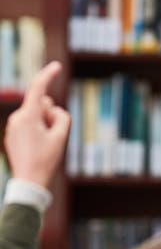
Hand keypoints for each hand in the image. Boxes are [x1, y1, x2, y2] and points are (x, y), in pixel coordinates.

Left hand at [4, 62, 70, 189]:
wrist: (29, 182)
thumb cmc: (46, 159)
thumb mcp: (61, 135)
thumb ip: (60, 115)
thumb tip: (50, 109)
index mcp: (27, 116)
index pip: (38, 88)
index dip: (48, 75)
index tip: (57, 66)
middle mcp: (16, 118)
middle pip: (40, 104)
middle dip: (50, 113)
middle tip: (53, 136)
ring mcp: (12, 127)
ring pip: (35, 115)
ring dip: (44, 123)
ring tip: (44, 144)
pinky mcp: (12, 135)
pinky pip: (29, 124)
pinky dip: (37, 130)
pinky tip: (38, 148)